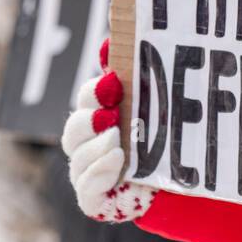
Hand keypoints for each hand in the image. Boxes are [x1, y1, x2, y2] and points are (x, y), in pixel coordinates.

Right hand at [60, 39, 153, 222]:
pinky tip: (116, 160)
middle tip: (111, 115)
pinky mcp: (92, 198)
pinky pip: (86, 187)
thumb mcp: (148, 107)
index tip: (114, 85)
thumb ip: (128, 75)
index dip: (95, 92)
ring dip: (96, 147)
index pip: (87, 99)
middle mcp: (86, 144)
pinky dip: (98, 172)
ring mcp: (86, 172)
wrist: (167, 185)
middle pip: (74, 128)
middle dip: (89, 120)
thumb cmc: (153, 141)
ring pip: (78, 157)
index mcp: (97, 116)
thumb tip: (107, 43)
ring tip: (116, 140)